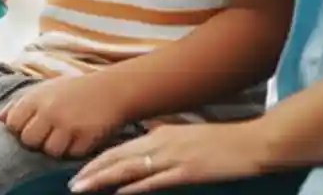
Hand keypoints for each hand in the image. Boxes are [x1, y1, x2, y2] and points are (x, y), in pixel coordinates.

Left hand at [0, 74, 129, 158]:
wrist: (113, 89)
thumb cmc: (75, 90)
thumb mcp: (45, 88)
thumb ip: (20, 103)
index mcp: (36, 97)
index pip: (13, 123)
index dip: (20, 129)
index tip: (31, 126)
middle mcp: (49, 110)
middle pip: (28, 140)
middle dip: (36, 141)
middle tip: (49, 134)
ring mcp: (68, 125)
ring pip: (49, 151)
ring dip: (56, 148)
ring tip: (65, 136)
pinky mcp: (85, 137)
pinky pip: (70, 154)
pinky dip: (74, 150)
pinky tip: (79, 138)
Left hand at [68, 121, 272, 192]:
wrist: (250, 143)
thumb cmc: (220, 141)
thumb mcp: (184, 134)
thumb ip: (162, 138)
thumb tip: (145, 137)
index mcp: (158, 133)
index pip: (119, 148)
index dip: (96, 161)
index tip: (79, 172)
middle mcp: (160, 142)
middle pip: (118, 158)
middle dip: (92, 171)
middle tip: (72, 184)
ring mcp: (173, 157)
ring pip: (129, 169)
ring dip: (103, 179)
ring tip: (83, 188)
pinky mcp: (187, 171)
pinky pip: (155, 180)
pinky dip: (135, 187)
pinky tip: (119, 192)